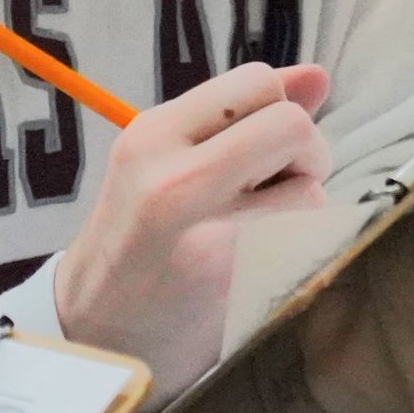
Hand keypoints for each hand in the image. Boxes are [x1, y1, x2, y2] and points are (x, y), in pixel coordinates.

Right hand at [54, 60, 331, 388]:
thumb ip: (236, 118)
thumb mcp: (165, 164)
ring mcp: (205, 232)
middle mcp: (173, 177)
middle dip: (305, 154)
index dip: (277, 109)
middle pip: (293, 126)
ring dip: (302, 212)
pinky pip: (308, 245)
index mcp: (151, 135)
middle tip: (278, 186)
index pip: (257, 81)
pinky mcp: (235, 284)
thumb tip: (317, 76)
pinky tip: (257, 268)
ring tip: (256, 234)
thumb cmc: (139, 243)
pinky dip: (298, 253)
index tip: (259, 145)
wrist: (97, 336)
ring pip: (311, 191)